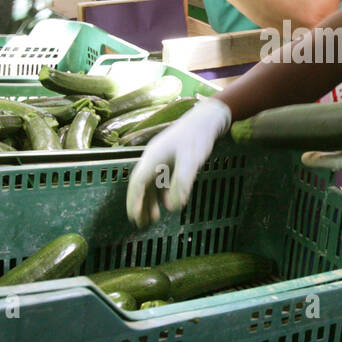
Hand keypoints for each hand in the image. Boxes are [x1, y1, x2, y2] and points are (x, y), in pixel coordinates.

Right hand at [125, 98, 231, 226]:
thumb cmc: (197, 137)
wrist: (207, 118)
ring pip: (151, 184)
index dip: (134, 201)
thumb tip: (174, 206)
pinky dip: (162, 193)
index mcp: (152, 158)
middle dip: (139, 204)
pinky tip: (168, 204)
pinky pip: (161, 180)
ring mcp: (161, 158)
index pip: (137, 183)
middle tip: (140, 223)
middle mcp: (153, 158)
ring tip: (153, 218)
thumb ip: (182, 182)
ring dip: (151, 201)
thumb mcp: (190, 160)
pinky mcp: (171, 159)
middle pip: (141, 185)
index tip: (134, 218)